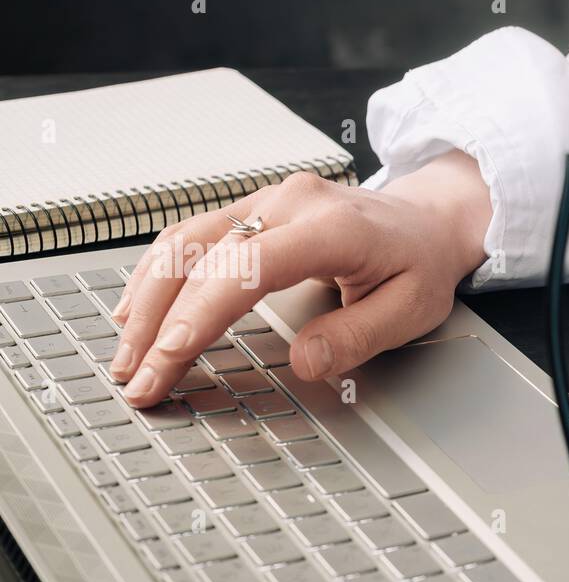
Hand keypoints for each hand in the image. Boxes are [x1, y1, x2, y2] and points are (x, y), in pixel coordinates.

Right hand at [110, 150, 491, 405]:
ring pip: (183, 242)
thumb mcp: (412, 310)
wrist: (426, 219)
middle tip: (138, 380)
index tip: (171, 356)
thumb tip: (304, 364)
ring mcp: (265, 201)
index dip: (202, 313)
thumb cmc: (420, 263)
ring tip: (128, 356)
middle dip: (160, 322)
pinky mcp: (251, 210)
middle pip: (201, 256)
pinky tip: (138, 312)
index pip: (248, 267)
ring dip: (146, 300)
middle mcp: (288, 203)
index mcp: (331, 227)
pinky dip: (159, 277)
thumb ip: (358, 337)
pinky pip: (191, 238)